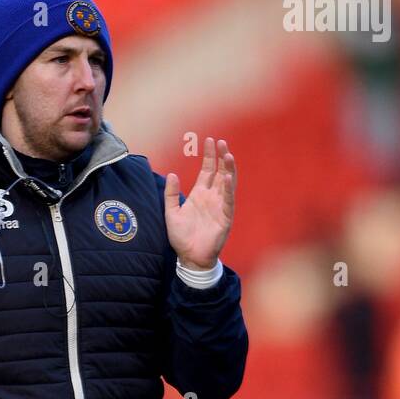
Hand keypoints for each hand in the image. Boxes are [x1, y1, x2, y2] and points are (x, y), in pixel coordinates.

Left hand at [164, 136, 236, 269]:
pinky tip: (227, 177)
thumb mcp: (171, 213)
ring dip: (229, 169)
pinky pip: (228, 200)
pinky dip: (228, 189)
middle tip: (221, 142)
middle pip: (219, 172)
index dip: (209, 156)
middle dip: (221, 157)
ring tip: (228, 154)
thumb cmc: (181, 237)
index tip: (210, 140)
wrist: (189, 257)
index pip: (207, 170)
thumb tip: (171, 174)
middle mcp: (212, 198)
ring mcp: (220, 206)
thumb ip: (170, 194)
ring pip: (227, 183)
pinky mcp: (225, 218)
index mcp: (199, 194)